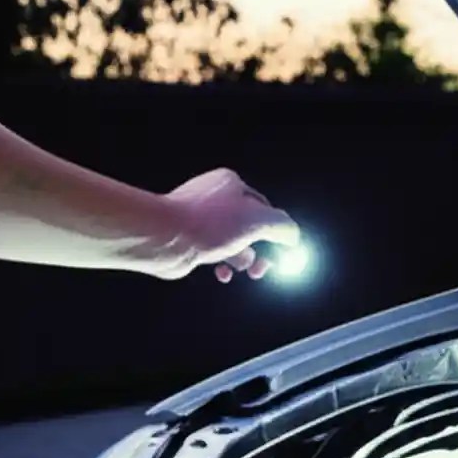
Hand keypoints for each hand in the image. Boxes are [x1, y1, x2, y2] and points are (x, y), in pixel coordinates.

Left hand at [155, 168, 300, 282]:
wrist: (163, 238)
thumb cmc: (207, 224)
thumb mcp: (258, 221)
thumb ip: (282, 226)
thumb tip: (293, 235)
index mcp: (232, 185)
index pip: (265, 207)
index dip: (277, 230)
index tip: (285, 250)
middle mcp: (216, 198)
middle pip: (250, 226)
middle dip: (262, 249)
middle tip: (265, 267)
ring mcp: (200, 219)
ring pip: (233, 241)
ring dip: (243, 259)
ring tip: (246, 270)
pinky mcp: (189, 239)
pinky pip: (214, 252)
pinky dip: (223, 265)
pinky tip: (223, 273)